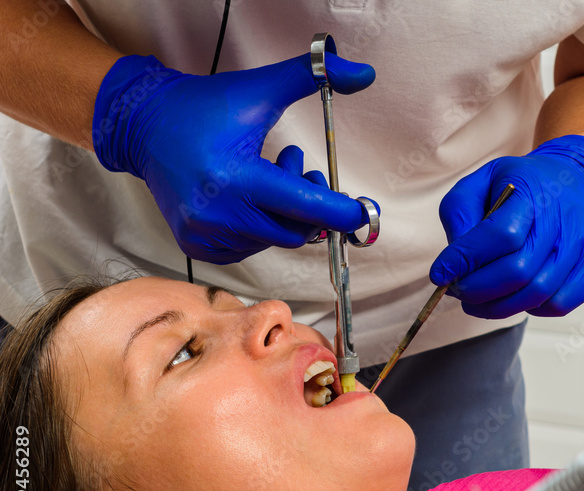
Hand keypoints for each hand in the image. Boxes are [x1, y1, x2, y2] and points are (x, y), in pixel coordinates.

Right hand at [92, 42, 376, 263]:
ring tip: (267, 173)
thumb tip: (363, 74)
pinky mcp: (195, 244)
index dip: (340, 211)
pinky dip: (260, 227)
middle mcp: (217, 212)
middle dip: (308, 204)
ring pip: (273, 240)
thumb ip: (314, 76)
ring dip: (282, 213)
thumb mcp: (262, 88)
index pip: (304, 206)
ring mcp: (203, 233)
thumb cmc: (204, 108)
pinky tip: (249, 198)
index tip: (363, 211)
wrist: (144, 124)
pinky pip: (249, 248)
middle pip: (294, 230)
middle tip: (298, 165)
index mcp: (234, 176)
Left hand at [430, 135, 583, 318]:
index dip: (466, 260)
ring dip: (498, 306)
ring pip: (536, 295)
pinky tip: (518, 295)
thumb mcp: (482, 182)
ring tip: (479, 301)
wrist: (581, 182)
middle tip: (459, 292)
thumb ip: (460, 214)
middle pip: (517, 271)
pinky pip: (558, 305)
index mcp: (534, 190)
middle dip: (478, 290)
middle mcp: (567, 216)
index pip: (499, 234)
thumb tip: (454, 262)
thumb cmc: (525, 187)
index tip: (440, 275)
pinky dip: (531, 308)